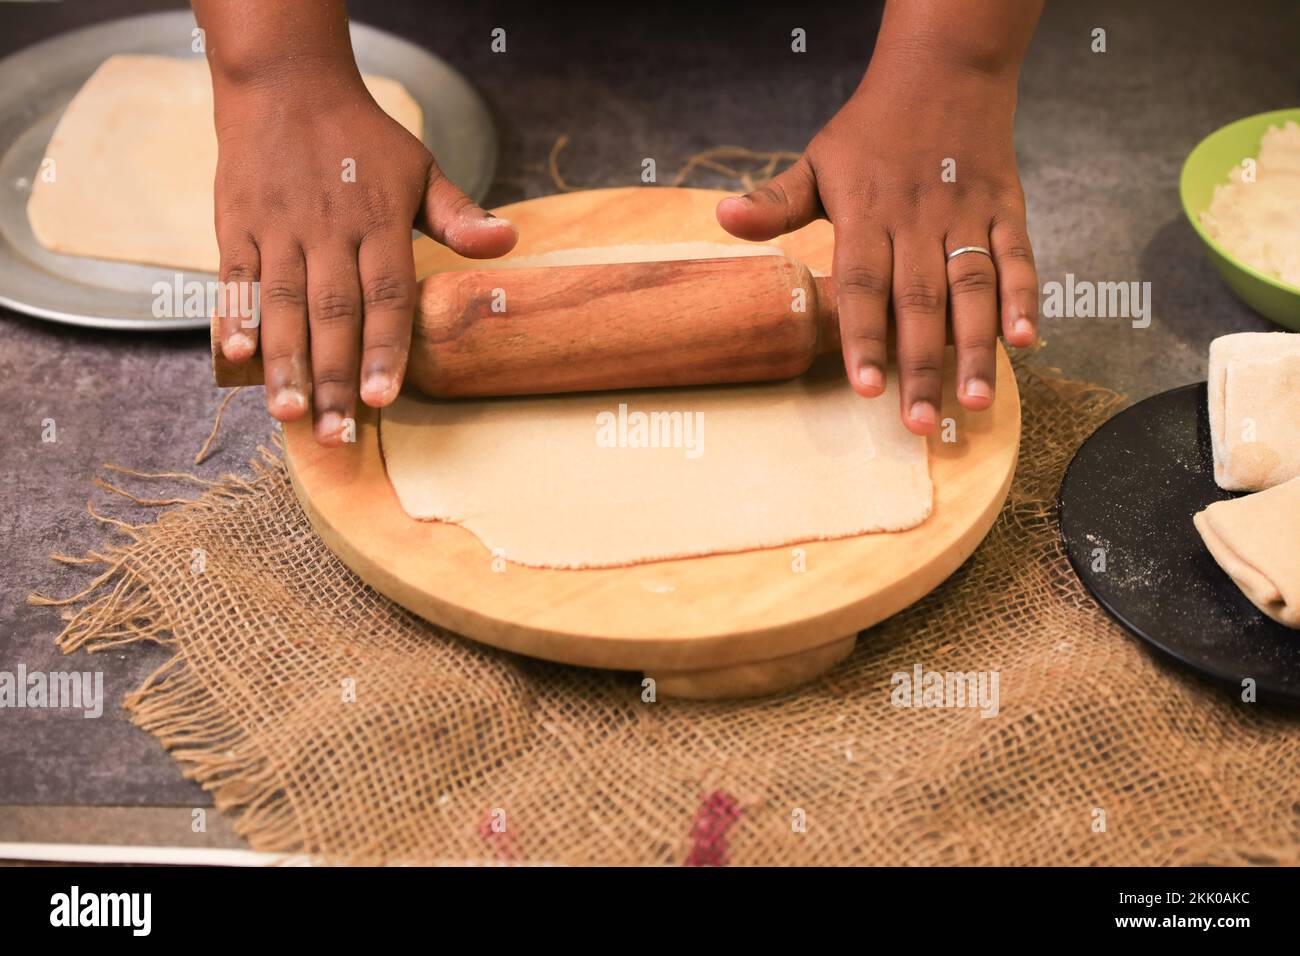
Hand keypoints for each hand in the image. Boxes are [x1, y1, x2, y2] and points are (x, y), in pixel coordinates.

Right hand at [212, 72, 516, 443]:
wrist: (286, 81)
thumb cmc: (363, 137)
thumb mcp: (420, 168)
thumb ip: (459, 215)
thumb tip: (508, 242)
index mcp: (379, 222)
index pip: (386, 296)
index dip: (384, 350)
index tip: (384, 398)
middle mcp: (329, 229)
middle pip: (333, 314)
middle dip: (333, 378)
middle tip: (336, 435)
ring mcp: (280, 227)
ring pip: (284, 304)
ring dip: (284, 362)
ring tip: (288, 413)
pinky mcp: (237, 222)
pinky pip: (236, 276)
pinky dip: (235, 315)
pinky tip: (235, 357)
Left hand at [717, 52, 1036, 434]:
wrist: (945, 67)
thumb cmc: (871, 128)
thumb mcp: (817, 159)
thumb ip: (776, 200)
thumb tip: (724, 219)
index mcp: (866, 213)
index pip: (863, 286)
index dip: (863, 339)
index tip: (864, 389)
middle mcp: (917, 219)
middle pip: (919, 303)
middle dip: (921, 367)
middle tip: (919, 424)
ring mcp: (965, 214)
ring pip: (973, 287)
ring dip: (976, 348)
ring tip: (975, 401)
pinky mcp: (1005, 206)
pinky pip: (1018, 256)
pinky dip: (1024, 297)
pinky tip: (1025, 341)